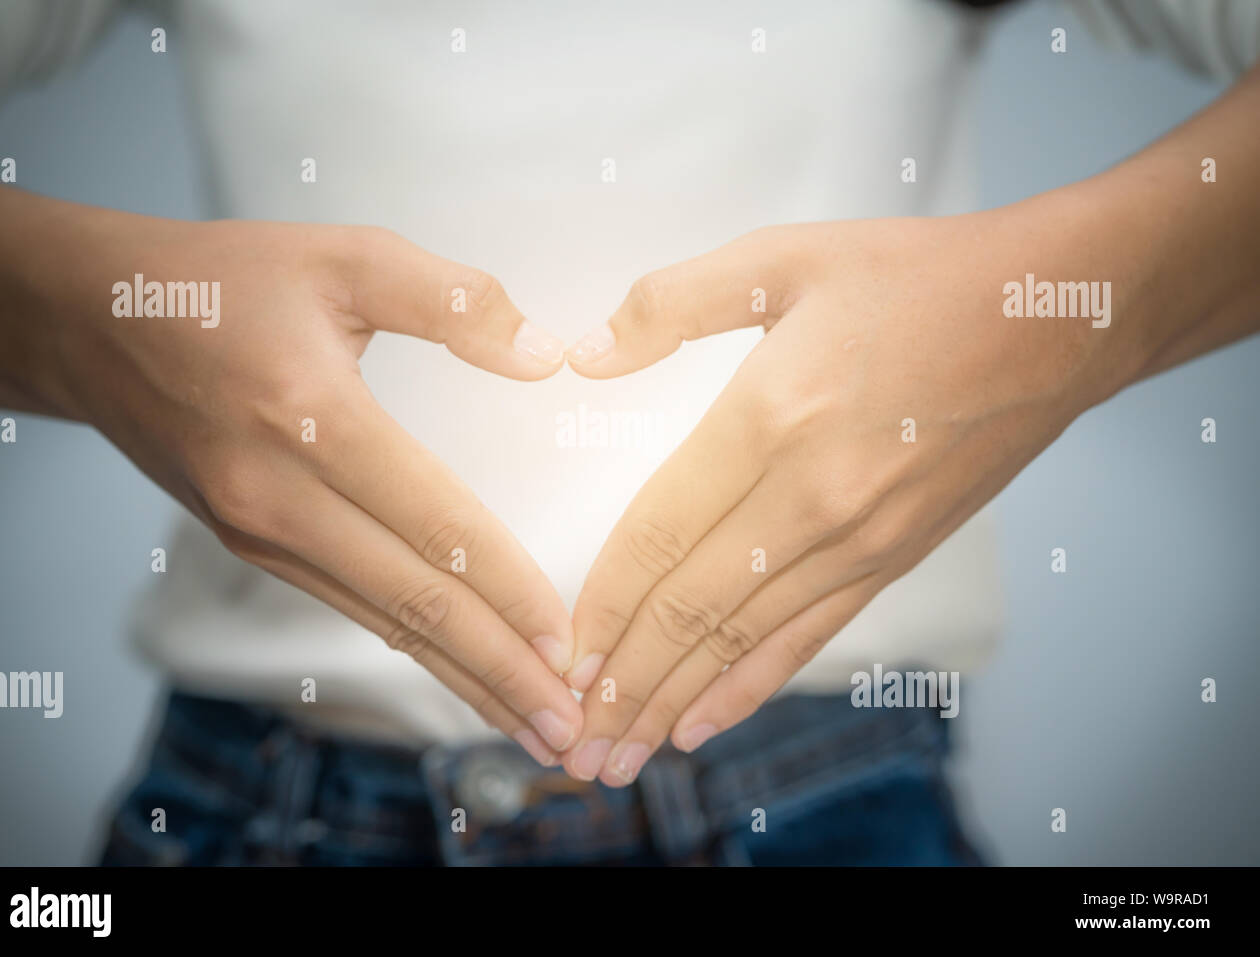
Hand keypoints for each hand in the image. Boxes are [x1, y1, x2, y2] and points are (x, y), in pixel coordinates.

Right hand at [52, 215, 582, 763]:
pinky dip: (409, 647)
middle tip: (569, 728)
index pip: (435, 525)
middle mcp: (279, 496)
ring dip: (461, 677)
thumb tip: (546, 356)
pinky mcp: (250, 544)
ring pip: (380, 620)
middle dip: (498, 670)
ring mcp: (258, 531)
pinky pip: (348, 604)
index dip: (508, 589)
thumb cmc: (225, 281)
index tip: (567, 641)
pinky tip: (455, 670)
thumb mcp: (344, 256)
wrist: (90, 320)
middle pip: (412, 602)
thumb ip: (453, 300)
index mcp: (312, 420)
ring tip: (527, 724)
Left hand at [558, 207, 1133, 783]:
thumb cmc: (918, 279)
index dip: (601, 605)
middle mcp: (813, 500)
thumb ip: (672, 302)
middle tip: (573, 744)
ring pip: (743, 642)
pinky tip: (701, 724)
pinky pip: (806, 639)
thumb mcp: (786, 258)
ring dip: (671, 704)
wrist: (1056, 317)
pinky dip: (749, 688)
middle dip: (622, 684)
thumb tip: (584, 353)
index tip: (558, 655)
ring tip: (618, 756)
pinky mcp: (892, 560)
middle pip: (692, 612)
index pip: (659, 537)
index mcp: (773, 420)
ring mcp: (859, 542)